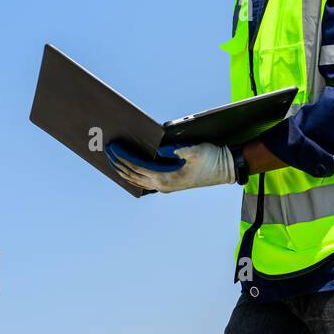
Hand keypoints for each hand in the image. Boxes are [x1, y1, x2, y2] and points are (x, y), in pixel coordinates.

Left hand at [106, 141, 234, 192]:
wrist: (225, 169)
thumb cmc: (212, 159)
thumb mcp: (196, 151)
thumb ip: (178, 150)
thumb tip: (161, 149)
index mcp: (166, 178)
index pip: (137, 167)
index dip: (123, 157)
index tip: (113, 147)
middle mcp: (162, 185)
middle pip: (132, 175)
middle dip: (118, 162)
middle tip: (107, 149)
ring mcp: (164, 186)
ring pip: (136, 179)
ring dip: (123, 169)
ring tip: (112, 158)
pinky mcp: (168, 183)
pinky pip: (144, 179)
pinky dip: (133, 172)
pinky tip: (127, 166)